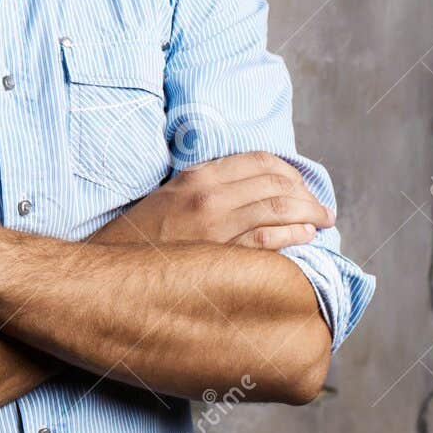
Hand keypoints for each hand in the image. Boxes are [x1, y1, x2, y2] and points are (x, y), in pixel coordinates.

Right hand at [90, 151, 332, 249]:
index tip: (302, 186)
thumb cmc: (138, 239)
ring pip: (280, 209)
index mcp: (197, 177)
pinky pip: (269, 240)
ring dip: (310, 215)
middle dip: (308, 195)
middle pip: (276, 184)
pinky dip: (295, 236)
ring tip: (322, 222)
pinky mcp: (220, 256)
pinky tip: (306, 239)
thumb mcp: (167, 197)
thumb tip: (248, 192)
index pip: (259, 160)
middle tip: (322, 209)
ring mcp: (215, 226)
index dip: (290, 172)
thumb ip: (204, 188)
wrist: (109, 272)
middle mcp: (209, 196)